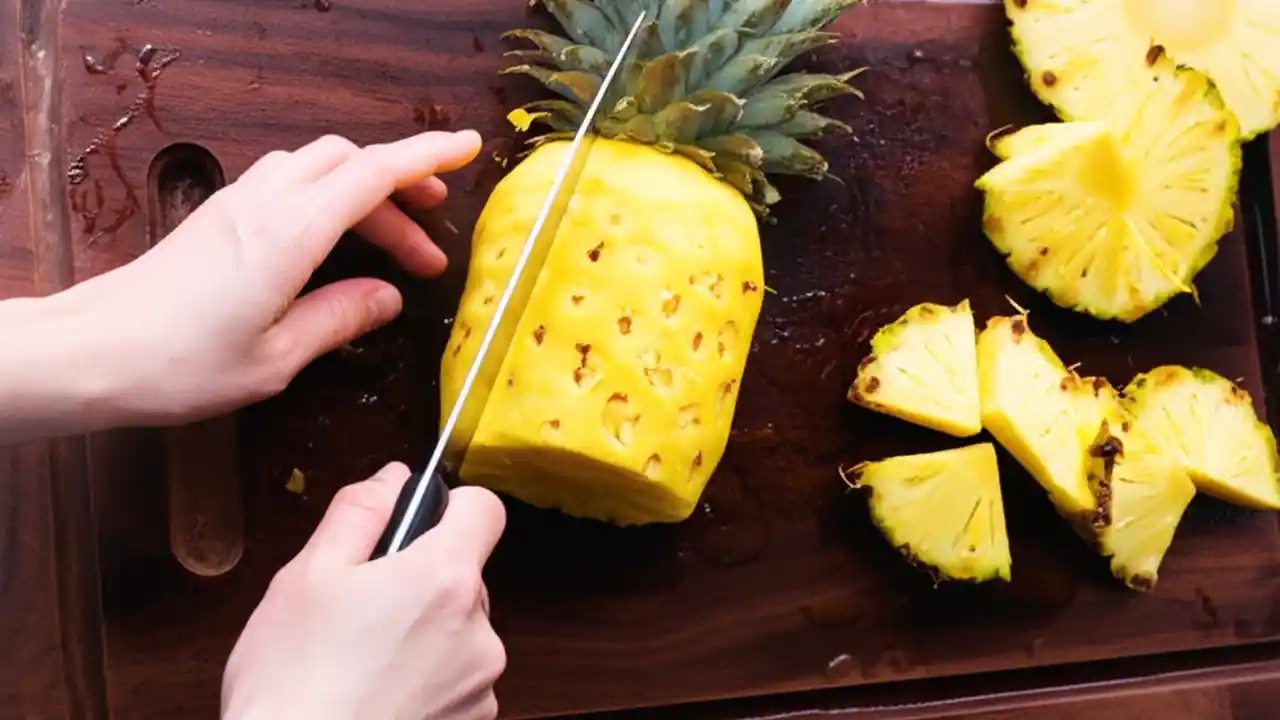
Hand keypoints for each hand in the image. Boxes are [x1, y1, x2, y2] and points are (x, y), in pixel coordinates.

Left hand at [0, 130, 481, 440]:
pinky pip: (288, 184)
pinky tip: (333, 248)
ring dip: (363, 195)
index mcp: (289, 234)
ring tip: (391, 248)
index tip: (466, 148)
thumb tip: (386, 299)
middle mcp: (264, 204)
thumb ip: (339, 319)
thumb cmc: (178, 364)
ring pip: (317, 167)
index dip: (428, 157)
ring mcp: (236, 204)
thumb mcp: (277, 358)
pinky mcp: (217, 217)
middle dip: (401, 188)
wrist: (91, 353)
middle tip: (430, 241)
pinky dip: (327, 201)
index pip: (375, 174)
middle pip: (349, 163)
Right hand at [222, 462, 507, 719]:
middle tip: (361, 610)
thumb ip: (358, 513)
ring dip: (425, 637)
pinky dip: (427, 683)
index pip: (486, 510)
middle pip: (466, 577)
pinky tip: (379, 695)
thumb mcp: (306, 577)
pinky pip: (459, 682)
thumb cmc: (292, 684)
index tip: (417, 525)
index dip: (452, 508)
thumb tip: (392, 479)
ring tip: (362, 663)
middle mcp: (479, 631)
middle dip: (422, 582)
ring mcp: (481, 684)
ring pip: (461, 633)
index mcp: (444, 579)